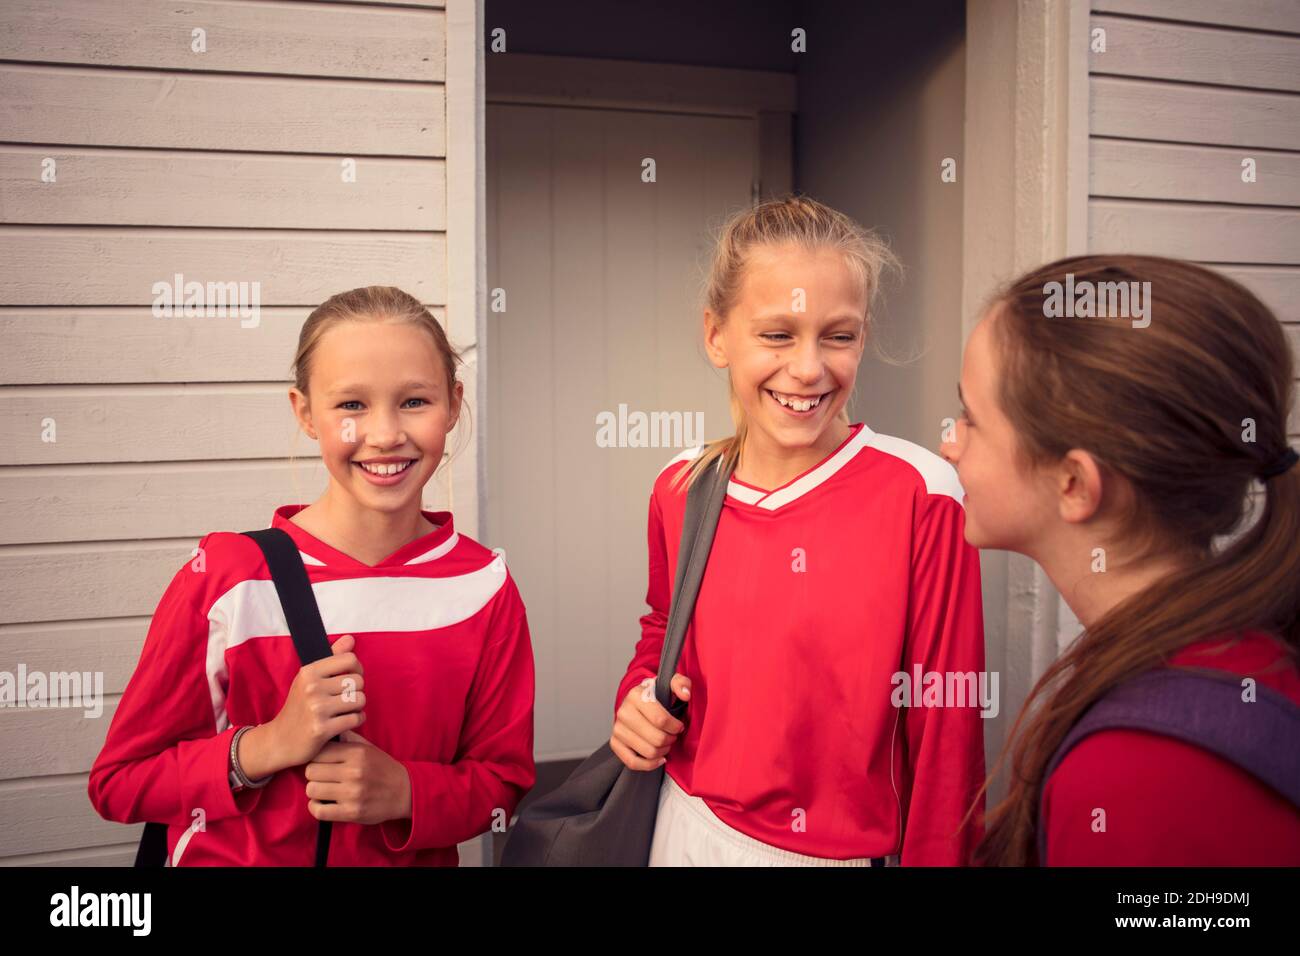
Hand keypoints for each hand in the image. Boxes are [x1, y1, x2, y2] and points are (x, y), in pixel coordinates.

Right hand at [266, 634, 365, 768]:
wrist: (278, 740)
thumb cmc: (298, 707)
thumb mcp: (309, 679)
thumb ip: (331, 657)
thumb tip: (350, 638)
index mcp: (309, 672)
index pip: (350, 659)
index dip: (357, 669)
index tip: (351, 678)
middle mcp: (312, 688)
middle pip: (358, 681)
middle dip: (357, 691)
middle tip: (346, 699)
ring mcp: (317, 709)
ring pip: (359, 700)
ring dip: (358, 707)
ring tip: (346, 710)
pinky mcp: (322, 729)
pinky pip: (356, 718)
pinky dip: (356, 720)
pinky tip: (346, 722)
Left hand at [304, 730, 411, 825]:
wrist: (405, 792)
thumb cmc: (382, 768)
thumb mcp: (368, 748)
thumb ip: (347, 738)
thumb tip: (327, 729)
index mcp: (356, 753)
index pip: (318, 752)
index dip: (316, 757)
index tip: (321, 762)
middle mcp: (354, 772)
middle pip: (310, 771)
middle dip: (313, 774)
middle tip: (322, 777)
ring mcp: (352, 793)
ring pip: (312, 790)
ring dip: (315, 791)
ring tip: (324, 790)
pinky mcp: (352, 812)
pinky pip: (318, 811)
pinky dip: (316, 807)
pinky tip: (323, 803)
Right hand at [610, 673, 690, 770]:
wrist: (637, 703)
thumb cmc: (655, 695)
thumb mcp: (670, 684)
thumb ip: (682, 683)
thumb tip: (685, 695)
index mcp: (636, 696)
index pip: (660, 719)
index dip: (675, 727)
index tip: (679, 726)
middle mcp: (623, 712)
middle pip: (656, 738)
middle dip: (670, 740)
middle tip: (672, 735)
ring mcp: (617, 729)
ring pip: (648, 752)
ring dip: (663, 751)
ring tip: (665, 743)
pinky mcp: (615, 743)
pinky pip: (633, 763)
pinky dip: (650, 764)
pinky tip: (659, 758)